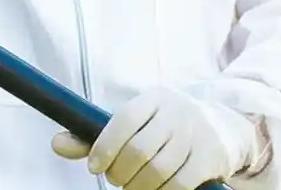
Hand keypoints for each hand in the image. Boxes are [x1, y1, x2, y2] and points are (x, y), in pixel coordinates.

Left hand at [52, 87, 257, 189]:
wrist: (225, 126)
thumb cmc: (166, 127)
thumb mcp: (136, 123)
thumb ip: (96, 135)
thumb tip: (56, 144)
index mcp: (154, 98)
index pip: (124, 119)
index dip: (104, 146)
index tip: (95, 167)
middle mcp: (176, 112)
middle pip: (138, 151)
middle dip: (120, 173)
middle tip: (117, 179)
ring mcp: (196, 134)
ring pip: (157, 171)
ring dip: (138, 187)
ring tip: (134, 186)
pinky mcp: (210, 156)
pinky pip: (178, 184)